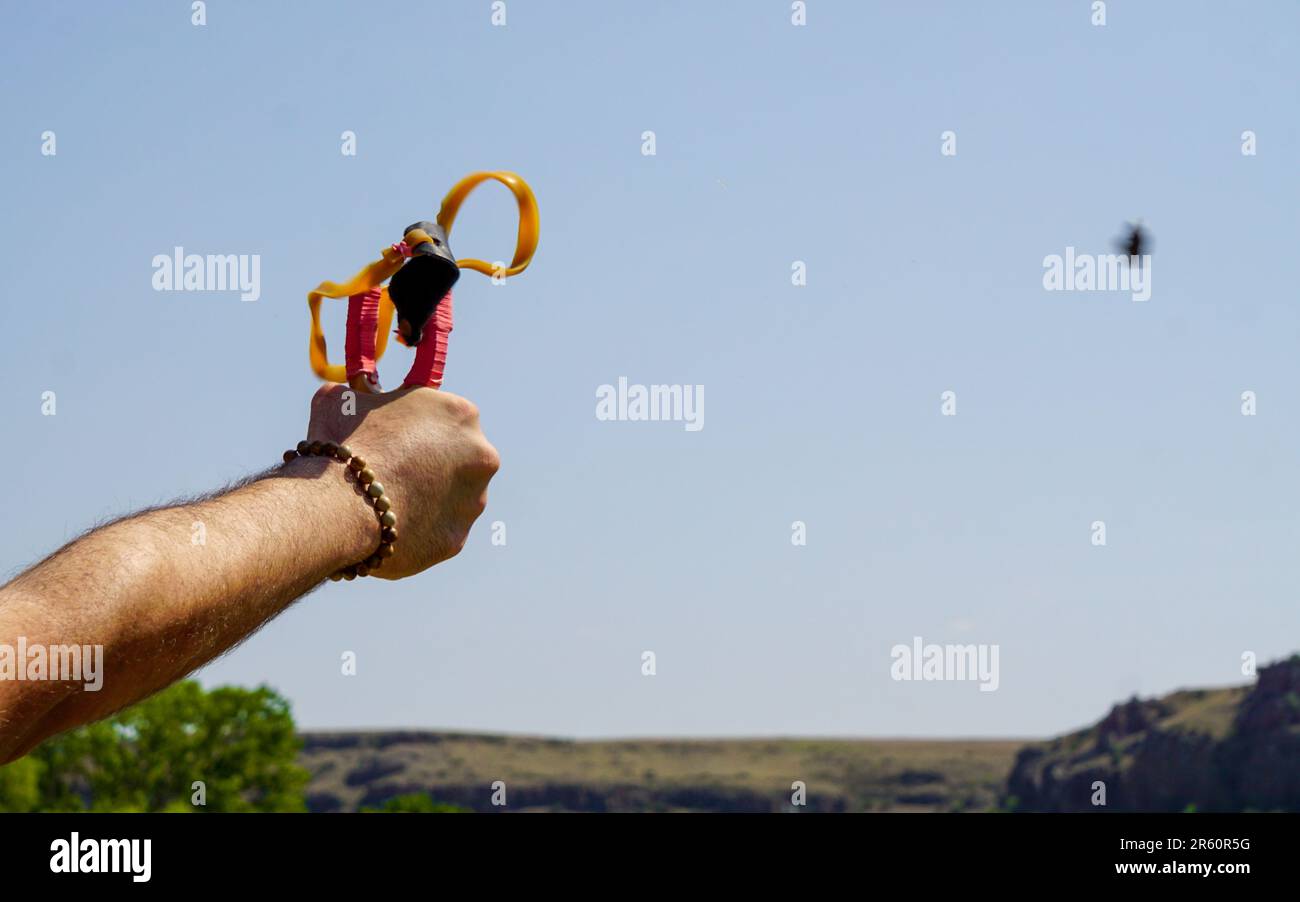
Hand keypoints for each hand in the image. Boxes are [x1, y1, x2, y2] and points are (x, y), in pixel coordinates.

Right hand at [305, 383, 498, 578]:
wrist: (342, 506)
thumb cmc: (345, 446)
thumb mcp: (342, 401)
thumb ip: (359, 395)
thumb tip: (350, 394)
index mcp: (461, 413)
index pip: (445, 418)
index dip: (418, 428)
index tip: (397, 438)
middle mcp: (481, 455)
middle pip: (458, 458)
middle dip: (431, 464)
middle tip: (395, 472)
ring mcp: (474, 500)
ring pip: (453, 497)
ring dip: (428, 498)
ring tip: (387, 502)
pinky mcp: (458, 537)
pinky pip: (437, 531)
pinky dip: (418, 530)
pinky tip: (389, 526)